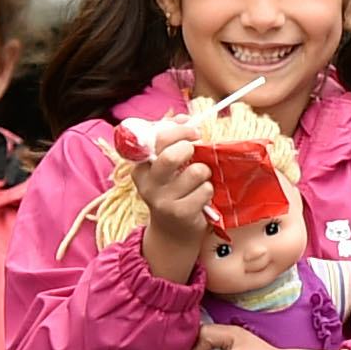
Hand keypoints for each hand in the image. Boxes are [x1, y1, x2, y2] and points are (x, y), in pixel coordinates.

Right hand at [133, 134, 217, 282]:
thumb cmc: (172, 191)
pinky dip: (209, 190)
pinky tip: (201, 197)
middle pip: (171, 156)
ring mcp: (163, 200)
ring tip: (200, 179)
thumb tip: (183, 117)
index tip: (193, 133)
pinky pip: (205, 190)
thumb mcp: (166, 167)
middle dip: (190, 149)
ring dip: (204, 172)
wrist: (172, 232)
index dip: (178, 130)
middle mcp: (148, 183)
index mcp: (141, 167)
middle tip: (196, 152)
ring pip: (195, 172)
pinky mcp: (180, 213)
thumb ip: (171, 140)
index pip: (156, 138)